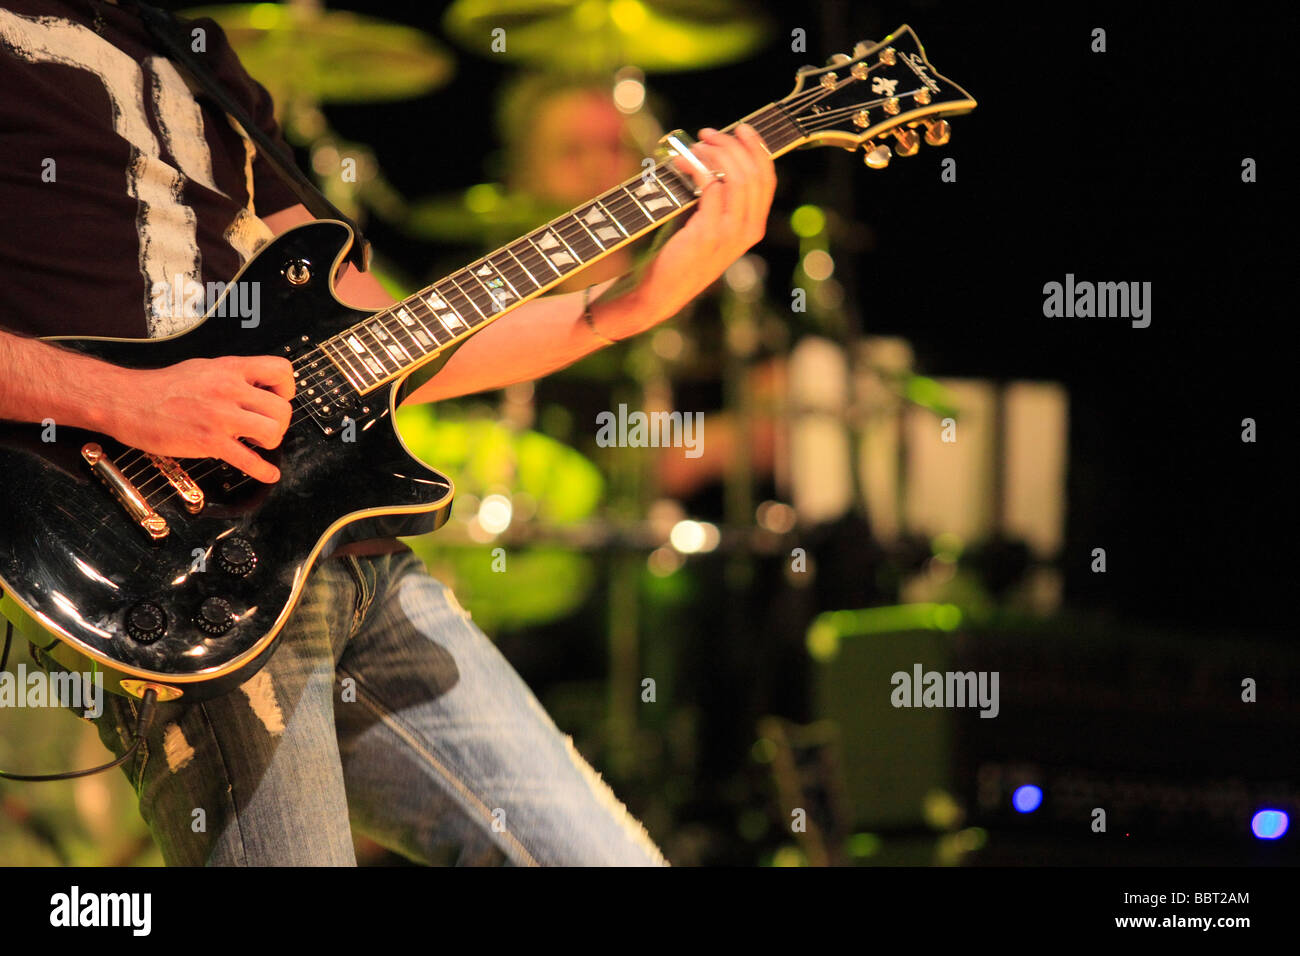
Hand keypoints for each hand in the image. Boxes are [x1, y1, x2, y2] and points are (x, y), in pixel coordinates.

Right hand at [104, 355, 294, 482]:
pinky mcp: (208, 441)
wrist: (127, 401)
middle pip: (282, 407)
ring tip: (258, 444)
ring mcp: (219, 415)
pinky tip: (268, 474)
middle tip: (266, 428)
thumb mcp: (204, 368)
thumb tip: (257, 387)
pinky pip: (248, 460)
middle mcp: (228, 389)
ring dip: (271, 442)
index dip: (286, 387)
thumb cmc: (162, 387)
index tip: (278, 398)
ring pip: (272, 431)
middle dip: (280, 423)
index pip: (281, 370)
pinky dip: (263, 471)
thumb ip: (233, 377)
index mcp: (229, 369)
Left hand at [599, 124, 775, 334]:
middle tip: (708, 134)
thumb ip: (719, 198)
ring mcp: (730, 233)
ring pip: (735, 177)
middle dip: (732, 145)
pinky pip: (710, 187)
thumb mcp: (709, 224)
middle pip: (753, 173)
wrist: (662, 291)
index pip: (767, 179)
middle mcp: (748, 230)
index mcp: (753, 227)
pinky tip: (681, 164)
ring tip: (695, 145)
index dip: (757, 149)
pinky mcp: (708, 233)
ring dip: (714, 153)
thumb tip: (712, 155)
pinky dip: (696, 167)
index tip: (741, 129)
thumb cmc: (681, 254)